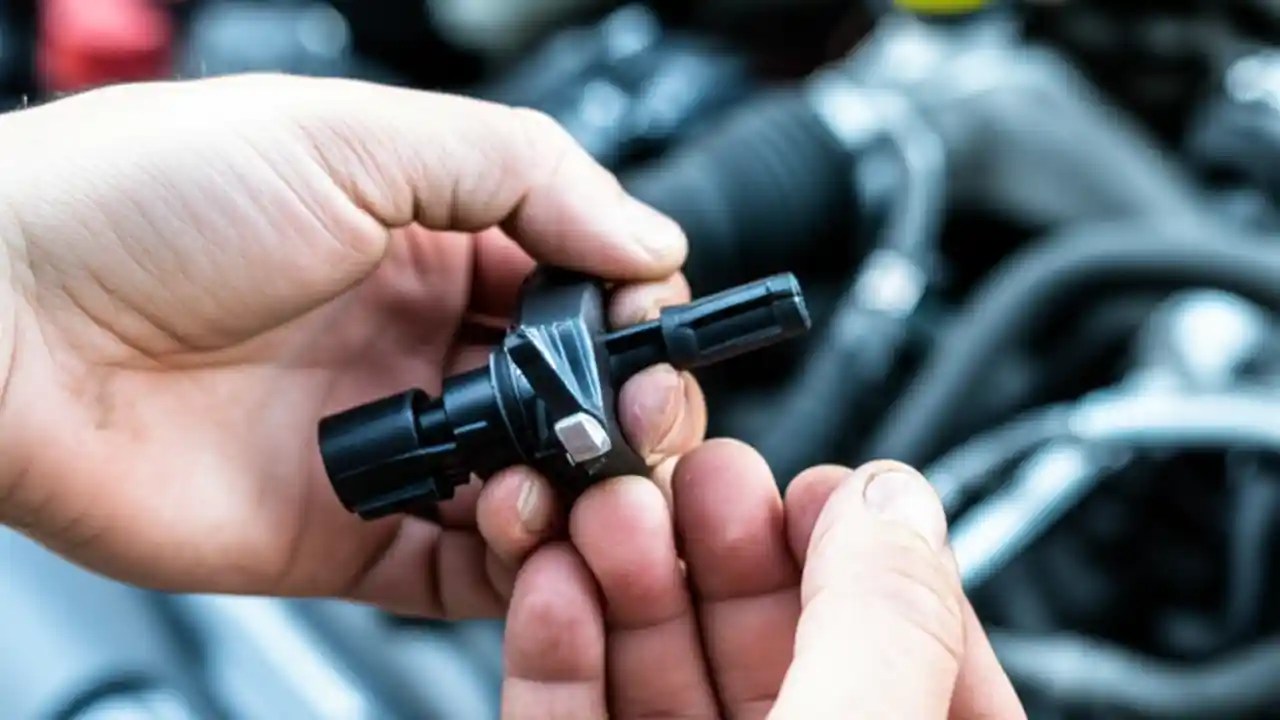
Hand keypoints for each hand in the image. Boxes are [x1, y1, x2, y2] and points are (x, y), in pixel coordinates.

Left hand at [0, 74, 705, 616]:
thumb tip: (650, 233)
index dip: (633, 307)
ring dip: (580, 489)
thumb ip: (521, 172)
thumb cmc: (139, 203)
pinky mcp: (348, 533)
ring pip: (534, 485)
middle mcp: (421, 339)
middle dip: (625, 407)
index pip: (582, 280)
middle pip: (574, 390)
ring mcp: (390, 439)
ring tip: (577, 479)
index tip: (657, 331)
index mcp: (433, 238)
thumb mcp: (351, 135)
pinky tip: (519, 531)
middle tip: (634, 417)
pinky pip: (460, 568)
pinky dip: (512, 566)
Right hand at [501, 440, 1026, 718]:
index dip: (867, 559)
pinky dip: (555, 650)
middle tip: (684, 473)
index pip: (923, 654)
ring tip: (606, 509)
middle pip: (773, 648)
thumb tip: (897, 501)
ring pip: (663, 675)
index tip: (818, 485)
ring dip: (628, 579)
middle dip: (720, 547)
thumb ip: (882, 625)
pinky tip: (551, 585)